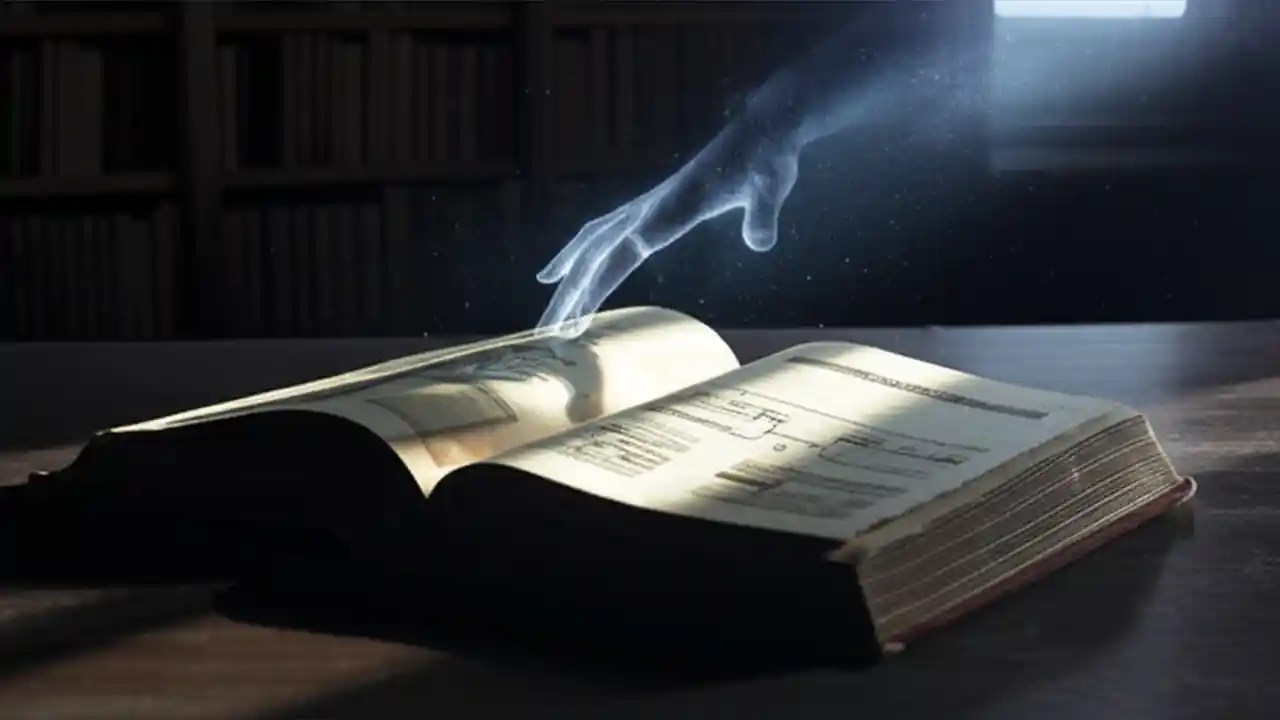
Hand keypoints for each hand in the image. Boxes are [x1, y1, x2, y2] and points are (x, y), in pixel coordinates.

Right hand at [536, 118, 800, 336]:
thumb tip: (760, 242)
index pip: (629, 247)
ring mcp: (644, 207)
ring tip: (547, 314)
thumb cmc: (767, 163)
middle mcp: (649, 206)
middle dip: (572, 295)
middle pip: (598, 254)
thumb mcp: (773, 188)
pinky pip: (600, 237)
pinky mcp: (649, 209)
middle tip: (549, 334)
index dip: (602, 277)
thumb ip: (764, 215)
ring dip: (566, 281)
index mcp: (675, 205)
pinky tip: (560, 273)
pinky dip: (576, 256)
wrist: (761, 133)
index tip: (580, 307)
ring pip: (591, 246)